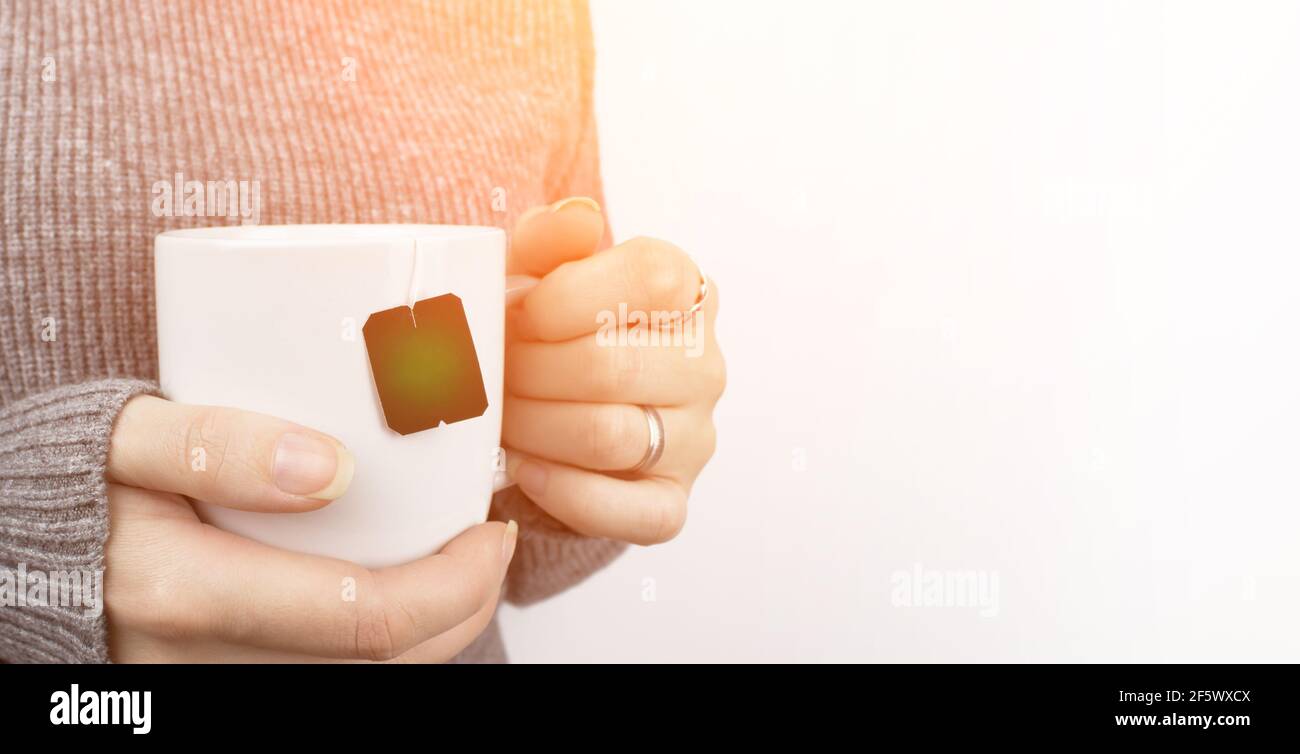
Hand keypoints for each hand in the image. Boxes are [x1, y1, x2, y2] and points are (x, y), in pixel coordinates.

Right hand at [104, 396, 516, 661]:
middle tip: (491, 546)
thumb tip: (330, 468)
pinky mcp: (224, 682)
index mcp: (185, 593)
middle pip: (383, 665)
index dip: (454, 584)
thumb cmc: (74, 483)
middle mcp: (204, 662)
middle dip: (463, 608)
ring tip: (462, 568)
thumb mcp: (123, 434)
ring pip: (362, 682)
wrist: (19, 549)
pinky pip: (329, 679)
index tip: (488, 530)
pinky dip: (386, 646)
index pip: (364, 617)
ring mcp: (215, 683)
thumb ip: (215, 442)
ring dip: (434, 632)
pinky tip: (401, 594)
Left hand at [503, 198, 724, 544]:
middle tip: (491, 373)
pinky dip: (565, 492)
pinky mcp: (673, 500)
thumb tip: (577, 219)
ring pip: (608, 435)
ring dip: (532, 426)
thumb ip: (549, 239)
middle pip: (612, 364)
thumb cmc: (551, 332)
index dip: (566, 297)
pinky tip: (525, 468)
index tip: (518, 314)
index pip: (651, 277)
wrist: (561, 407)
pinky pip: (631, 511)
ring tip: (499, 416)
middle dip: (529, 370)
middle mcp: (704, 365)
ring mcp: (696, 437)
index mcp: (688, 293)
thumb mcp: (540, 273)